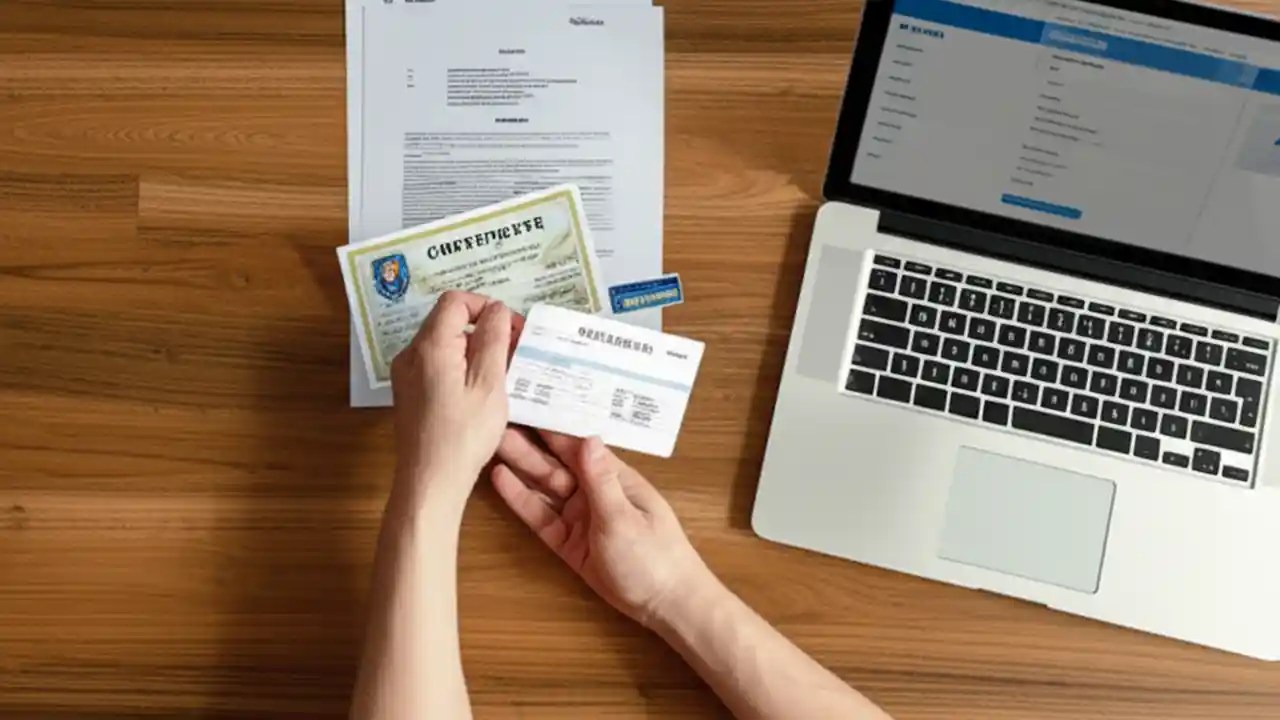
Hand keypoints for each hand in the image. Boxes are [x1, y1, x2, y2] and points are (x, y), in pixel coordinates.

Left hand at [391, 291, 521, 498]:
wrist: (430, 480)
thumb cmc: (464, 435)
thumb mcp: (489, 384)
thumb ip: (494, 340)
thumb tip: (498, 310)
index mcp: (430, 346)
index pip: (455, 302)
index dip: (486, 306)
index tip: (513, 329)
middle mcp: (410, 353)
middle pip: (448, 321)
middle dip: (483, 328)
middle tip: (513, 351)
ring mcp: (405, 374)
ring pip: (443, 343)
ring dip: (473, 348)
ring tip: (501, 372)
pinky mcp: (408, 392)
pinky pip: (436, 364)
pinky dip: (459, 366)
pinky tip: (479, 389)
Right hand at [491, 429, 711, 627]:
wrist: (664, 605)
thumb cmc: (653, 558)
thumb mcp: (624, 518)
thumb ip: (601, 480)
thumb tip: (587, 438)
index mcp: (614, 478)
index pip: (577, 443)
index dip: (553, 423)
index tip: (529, 399)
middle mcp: (594, 491)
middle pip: (556, 462)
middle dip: (528, 441)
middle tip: (497, 417)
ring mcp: (580, 516)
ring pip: (545, 486)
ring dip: (520, 466)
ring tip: (491, 442)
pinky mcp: (569, 542)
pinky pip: (542, 517)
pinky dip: (523, 500)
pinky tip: (502, 480)